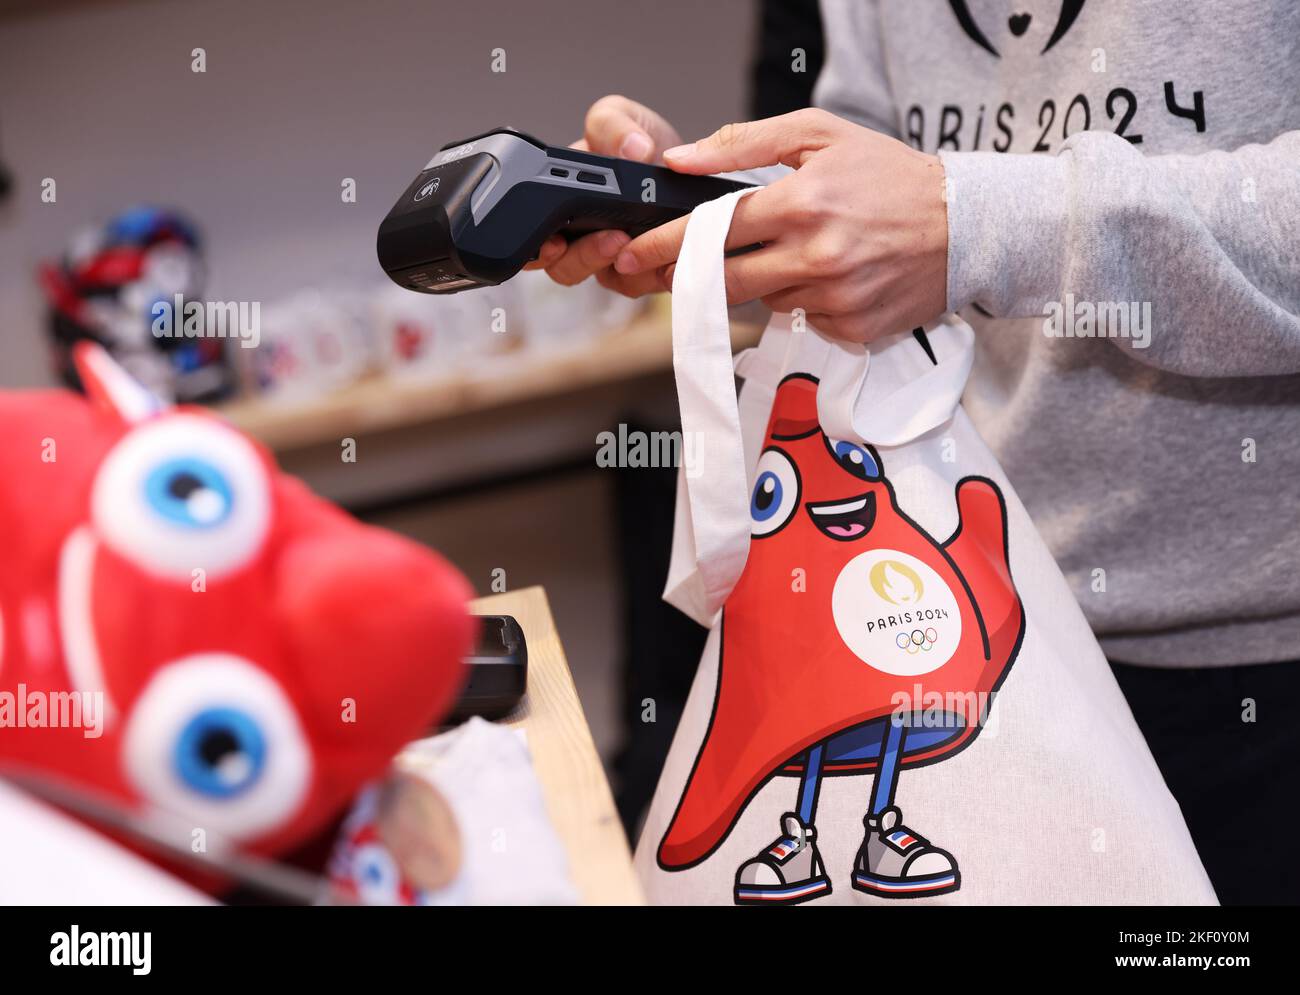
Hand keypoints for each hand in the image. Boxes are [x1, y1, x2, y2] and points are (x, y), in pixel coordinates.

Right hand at [522, 95, 681, 296]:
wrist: (689, 169)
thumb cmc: (645, 145)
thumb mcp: (622, 119)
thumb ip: (613, 124)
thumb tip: (631, 148)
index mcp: (563, 197)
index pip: (532, 231)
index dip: (536, 244)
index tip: (555, 240)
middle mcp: (578, 232)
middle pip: (560, 266)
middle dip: (578, 259)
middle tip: (606, 239)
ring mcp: (607, 256)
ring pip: (597, 278)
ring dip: (610, 262)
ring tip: (627, 238)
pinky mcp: (638, 272)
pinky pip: (634, 284)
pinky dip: (646, 272)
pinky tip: (658, 254)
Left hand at [612, 108, 948, 343]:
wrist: (966, 225)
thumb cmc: (890, 175)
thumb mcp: (820, 136)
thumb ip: (744, 143)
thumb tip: (680, 160)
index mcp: (802, 203)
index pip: (713, 231)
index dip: (667, 244)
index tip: (633, 253)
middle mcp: (816, 255)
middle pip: (726, 280)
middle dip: (695, 276)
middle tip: (676, 270)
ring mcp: (835, 297)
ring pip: (764, 300)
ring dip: (762, 281)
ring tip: (794, 251)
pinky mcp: (852, 327)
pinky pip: (803, 319)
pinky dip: (803, 299)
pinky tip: (829, 275)